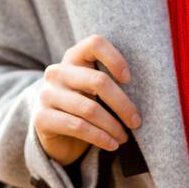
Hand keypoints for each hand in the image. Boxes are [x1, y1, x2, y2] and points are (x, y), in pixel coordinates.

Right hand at [33, 34, 142, 164]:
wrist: (54, 131)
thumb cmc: (85, 105)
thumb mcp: (96, 90)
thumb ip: (110, 83)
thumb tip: (146, 94)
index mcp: (73, 57)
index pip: (95, 43)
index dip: (115, 58)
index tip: (129, 79)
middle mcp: (57, 72)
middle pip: (98, 81)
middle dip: (122, 104)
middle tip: (136, 121)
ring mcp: (47, 95)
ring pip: (89, 108)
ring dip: (112, 126)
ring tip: (124, 137)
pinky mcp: (42, 118)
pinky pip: (78, 127)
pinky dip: (100, 138)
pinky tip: (112, 144)